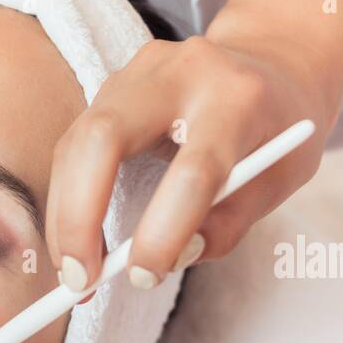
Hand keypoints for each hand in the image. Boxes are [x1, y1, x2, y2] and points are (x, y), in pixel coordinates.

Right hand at [45, 0, 342, 295]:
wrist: (270, 63)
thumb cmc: (276, 131)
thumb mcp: (277, 181)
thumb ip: (228, 224)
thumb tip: (173, 259)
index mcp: (237, 98)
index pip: (193, 170)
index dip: (163, 231)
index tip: (144, 277)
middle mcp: (179, 73)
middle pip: (104, 137)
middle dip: (80, 216)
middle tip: (77, 279)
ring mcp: (135, 74)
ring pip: (76, 144)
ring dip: (65, 216)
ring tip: (74, 272)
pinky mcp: (110, 88)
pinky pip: (73, 147)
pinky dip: (67, 201)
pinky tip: (74, 240)